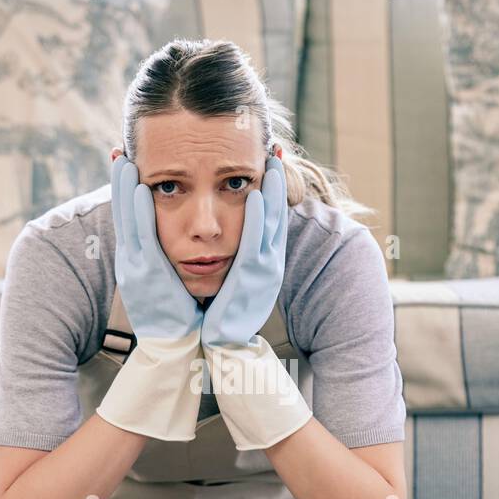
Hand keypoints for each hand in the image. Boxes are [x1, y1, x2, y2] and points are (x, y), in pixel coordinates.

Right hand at [111, 153, 201, 341]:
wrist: (173, 346)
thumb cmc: (174, 314)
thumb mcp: (164, 281)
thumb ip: (162, 259)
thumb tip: (166, 242)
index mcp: (136, 262)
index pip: (128, 219)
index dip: (124, 192)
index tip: (125, 166)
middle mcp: (132, 262)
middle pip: (122, 214)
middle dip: (120, 183)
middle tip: (119, 153)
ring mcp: (136, 268)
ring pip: (128, 220)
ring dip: (125, 189)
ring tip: (125, 162)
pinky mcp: (148, 276)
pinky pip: (143, 237)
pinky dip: (139, 213)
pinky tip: (140, 191)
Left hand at [202, 155, 287, 347]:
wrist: (221, 347)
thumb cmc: (222, 313)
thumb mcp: (232, 280)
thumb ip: (234, 255)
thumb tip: (227, 233)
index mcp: (262, 261)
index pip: (270, 217)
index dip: (272, 189)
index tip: (268, 162)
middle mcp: (268, 264)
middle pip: (276, 214)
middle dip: (278, 183)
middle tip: (275, 151)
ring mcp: (263, 273)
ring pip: (271, 224)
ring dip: (273, 192)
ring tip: (270, 163)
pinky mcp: (251, 282)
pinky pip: (256, 244)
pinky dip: (258, 220)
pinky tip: (256, 197)